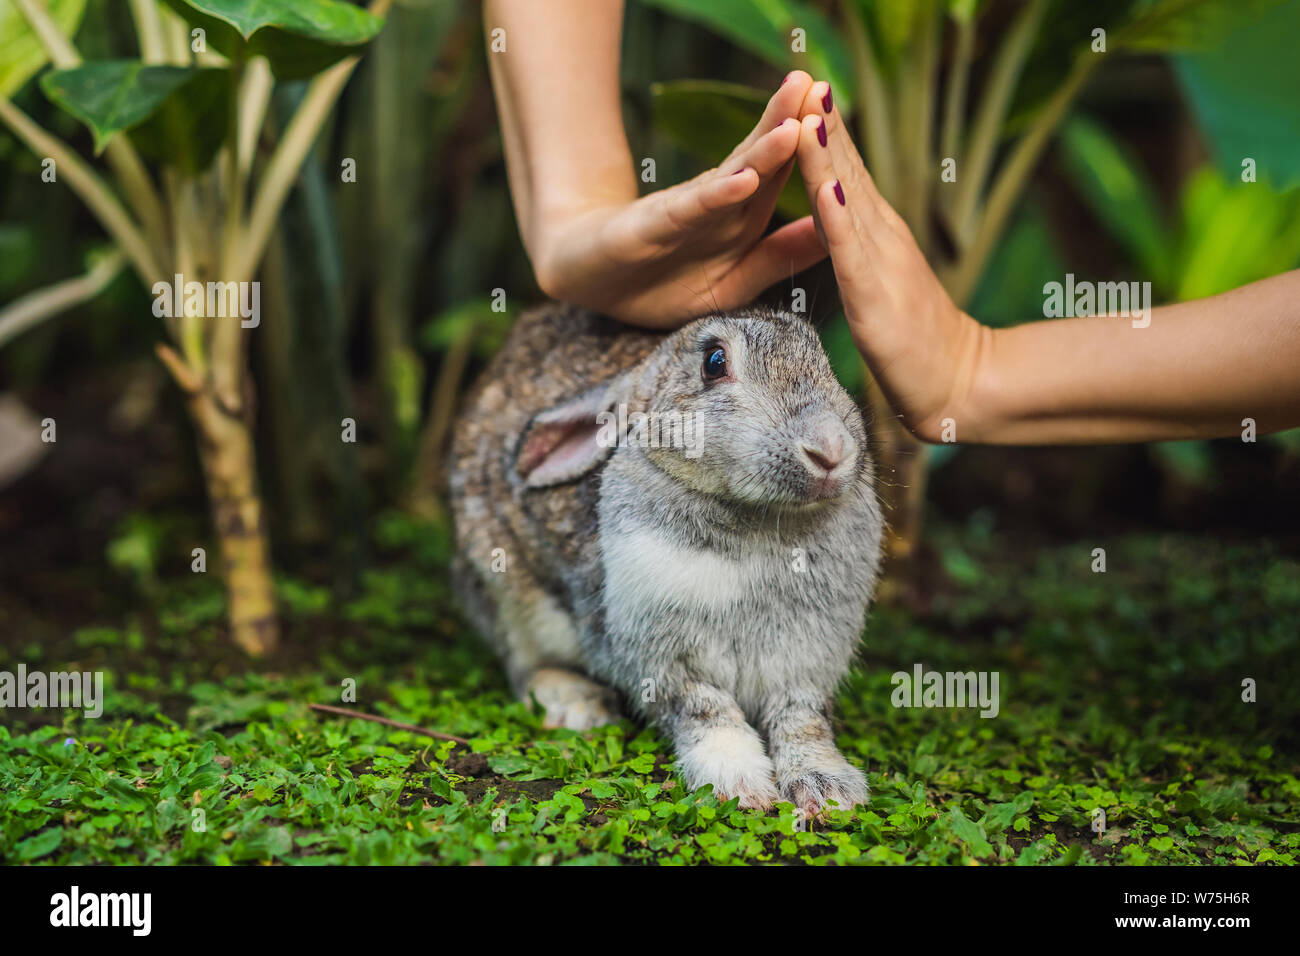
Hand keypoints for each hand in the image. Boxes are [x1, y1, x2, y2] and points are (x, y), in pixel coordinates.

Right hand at [533, 73, 826, 326]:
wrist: (586, 279)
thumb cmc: (660, 282)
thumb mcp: (731, 283)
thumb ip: (776, 258)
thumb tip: (831, 233)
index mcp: (740, 216)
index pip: (781, 175)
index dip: (812, 147)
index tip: (841, 111)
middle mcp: (716, 206)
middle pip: (760, 161)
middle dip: (789, 123)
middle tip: (817, 84)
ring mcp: (684, 214)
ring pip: (730, 177)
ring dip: (763, 150)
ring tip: (794, 122)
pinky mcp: (652, 229)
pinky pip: (690, 211)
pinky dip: (717, 197)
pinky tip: (744, 179)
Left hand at [793, 80, 985, 441]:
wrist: (957, 381)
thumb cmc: (916, 341)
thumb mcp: (881, 284)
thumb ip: (862, 250)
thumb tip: (843, 218)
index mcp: (877, 235)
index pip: (847, 173)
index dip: (827, 132)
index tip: (808, 90)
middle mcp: (881, 237)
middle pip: (847, 170)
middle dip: (823, 124)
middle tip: (805, 77)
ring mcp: (879, 262)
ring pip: (845, 198)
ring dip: (825, 154)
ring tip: (809, 111)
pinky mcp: (873, 295)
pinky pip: (848, 249)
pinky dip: (835, 213)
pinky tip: (824, 183)